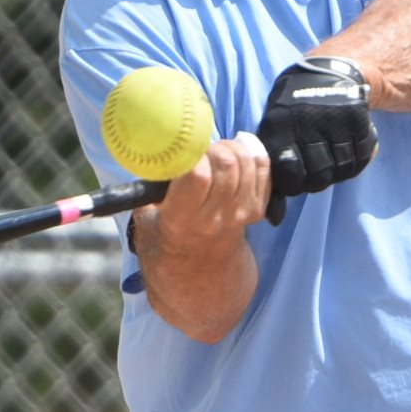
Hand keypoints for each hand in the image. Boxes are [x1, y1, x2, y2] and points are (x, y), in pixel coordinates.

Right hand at [149, 131, 270, 251]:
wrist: (199, 265)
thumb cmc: (168, 232)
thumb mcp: (147, 215)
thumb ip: (152, 188)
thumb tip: (162, 150)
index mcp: (182, 219)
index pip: (198, 176)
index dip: (195, 154)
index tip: (187, 151)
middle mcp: (213, 219)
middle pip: (226, 164)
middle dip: (215, 146)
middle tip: (204, 148)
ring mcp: (239, 215)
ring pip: (246, 163)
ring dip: (232, 147)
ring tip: (218, 150)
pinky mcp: (256, 210)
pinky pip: (263, 169)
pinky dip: (253, 153)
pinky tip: (239, 150)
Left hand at [255, 57, 377, 221]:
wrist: (330, 72)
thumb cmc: (295, 113)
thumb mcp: (277, 135)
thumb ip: (274, 175)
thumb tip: (274, 220)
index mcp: (279, 126)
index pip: (289, 176)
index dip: (295, 183)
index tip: (298, 175)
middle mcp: (306, 121)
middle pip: (319, 177)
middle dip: (319, 178)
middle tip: (318, 163)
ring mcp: (333, 118)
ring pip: (342, 169)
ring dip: (339, 169)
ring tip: (333, 152)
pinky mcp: (357, 117)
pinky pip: (361, 157)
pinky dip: (358, 158)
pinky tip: (350, 145)